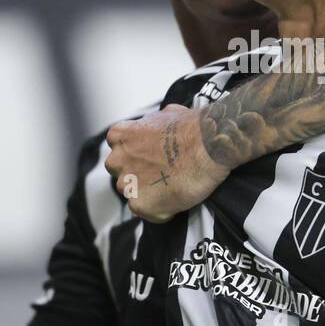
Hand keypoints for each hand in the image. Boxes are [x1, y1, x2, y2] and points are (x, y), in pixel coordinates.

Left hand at [104, 105, 228, 222]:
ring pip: (132, 193)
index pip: (118, 147)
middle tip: (161, 174)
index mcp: (121, 136)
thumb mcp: (168, 114)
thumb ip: (154, 124)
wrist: (207, 146)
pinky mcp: (139, 204)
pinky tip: (177, 200)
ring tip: (172, 187)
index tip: (149, 157)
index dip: (135, 153)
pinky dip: (160, 209)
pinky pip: (146, 211)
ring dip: (147, 192)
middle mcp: (118, 160)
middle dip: (136, 174)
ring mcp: (127, 183)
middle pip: (121, 172)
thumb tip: (162, 124)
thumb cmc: (192, 128)